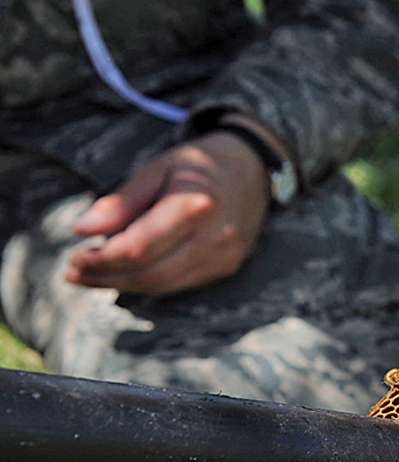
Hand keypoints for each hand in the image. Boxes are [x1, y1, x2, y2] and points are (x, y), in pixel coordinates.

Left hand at [67, 130, 269, 294]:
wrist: (251, 171)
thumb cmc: (198, 166)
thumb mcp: (156, 168)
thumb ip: (121, 201)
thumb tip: (82, 229)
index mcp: (195, 206)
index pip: (138, 248)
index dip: (101, 260)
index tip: (74, 257)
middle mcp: (214, 237)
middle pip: (150, 274)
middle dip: (108, 277)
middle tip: (75, 272)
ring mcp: (224, 256)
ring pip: (163, 285)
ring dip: (124, 284)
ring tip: (92, 275)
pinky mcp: (226, 267)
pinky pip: (179, 283)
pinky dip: (148, 282)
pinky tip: (126, 273)